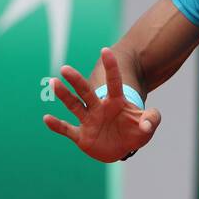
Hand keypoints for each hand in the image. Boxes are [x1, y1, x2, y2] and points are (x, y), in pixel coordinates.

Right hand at [43, 48, 160, 162]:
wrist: (122, 148)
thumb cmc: (134, 132)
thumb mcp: (147, 127)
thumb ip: (151, 120)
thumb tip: (146, 125)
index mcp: (116, 102)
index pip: (113, 82)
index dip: (110, 67)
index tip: (105, 50)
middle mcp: (99, 108)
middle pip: (86, 92)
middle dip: (76, 81)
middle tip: (65, 69)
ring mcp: (89, 121)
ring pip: (74, 106)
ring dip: (64, 96)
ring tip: (53, 83)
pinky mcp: (81, 136)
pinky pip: (67, 129)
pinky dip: (57, 125)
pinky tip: (46, 118)